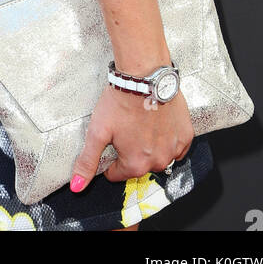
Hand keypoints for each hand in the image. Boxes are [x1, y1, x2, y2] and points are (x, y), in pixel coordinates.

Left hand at [70, 84, 192, 190]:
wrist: (144, 76)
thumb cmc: (120, 102)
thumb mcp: (97, 132)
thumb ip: (87, 162)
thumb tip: (76, 186)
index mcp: (136, 165)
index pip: (117, 173)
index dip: (111, 157)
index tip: (111, 140)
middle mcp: (158, 162)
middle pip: (139, 165)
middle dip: (130, 151)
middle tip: (125, 128)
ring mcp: (174, 149)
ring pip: (158, 157)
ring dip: (150, 146)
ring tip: (141, 124)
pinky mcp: (186, 136)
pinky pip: (176, 147)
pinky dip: (168, 140)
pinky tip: (158, 124)